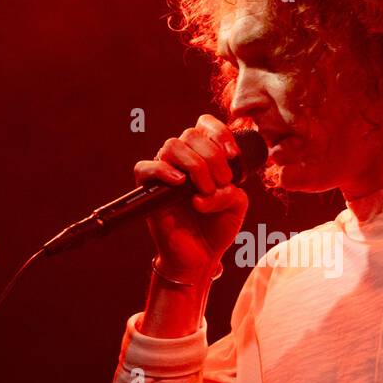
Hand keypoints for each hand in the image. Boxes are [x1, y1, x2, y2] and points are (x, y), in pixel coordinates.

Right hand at [133, 114, 249, 277]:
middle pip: (191, 134)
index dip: (220, 133)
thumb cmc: (216, 228)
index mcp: (203, 156)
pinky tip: (180, 183)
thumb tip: (209, 190)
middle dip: (213, 156)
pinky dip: (163, 170)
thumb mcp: (237, 204)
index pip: (205, 125)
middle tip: (222, 182)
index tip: (233, 156)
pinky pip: (145, 167)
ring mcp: (164, 173)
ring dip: (195, 164)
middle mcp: (182, 160)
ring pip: (172, 145)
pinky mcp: (149, 191)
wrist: (200, 257)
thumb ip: (233, 189)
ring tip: (205, 190)